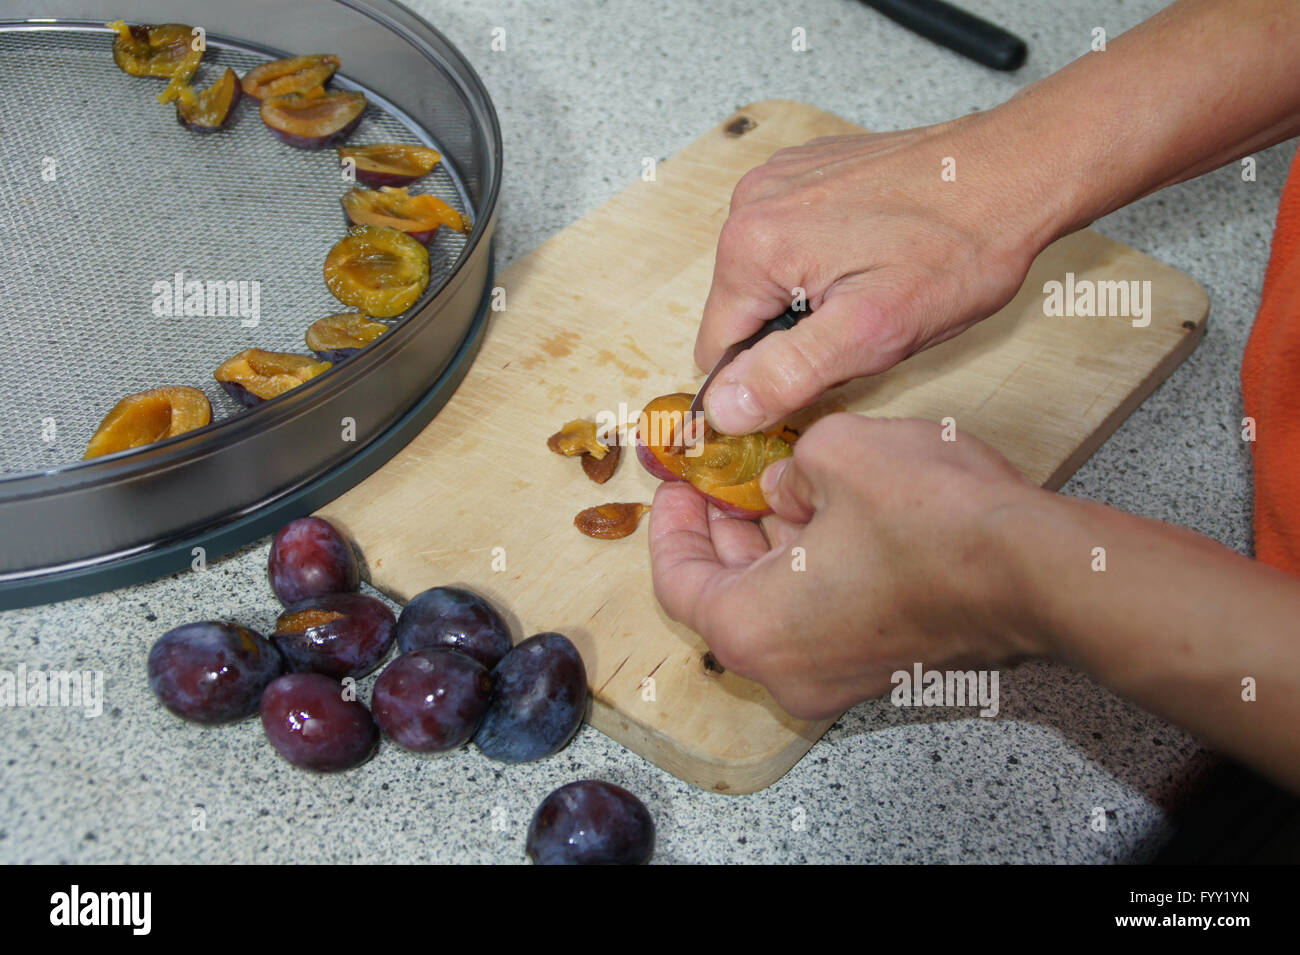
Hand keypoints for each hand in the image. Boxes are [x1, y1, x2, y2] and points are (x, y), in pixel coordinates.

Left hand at [648, 414, 1044, 718]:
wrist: (1037, 571)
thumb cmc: (933, 519)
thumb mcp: (835, 451)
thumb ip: (787, 465)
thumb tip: (785, 483)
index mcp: (753, 628)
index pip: (678, 581)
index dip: (672, 524)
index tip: (677, 486)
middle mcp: (787, 670)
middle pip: (727, 598)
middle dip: (723, 531)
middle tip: (724, 480)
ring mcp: (838, 678)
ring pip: (777, 608)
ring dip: (770, 549)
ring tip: (778, 486)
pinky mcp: (883, 669)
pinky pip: (821, 620)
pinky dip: (811, 571)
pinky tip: (828, 517)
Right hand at [697, 110, 1062, 434]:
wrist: (1016, 171)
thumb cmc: (958, 248)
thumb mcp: (871, 333)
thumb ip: (786, 375)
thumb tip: (722, 409)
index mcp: (751, 246)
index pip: (715, 351)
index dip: (766, 380)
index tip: (824, 369)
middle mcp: (751, 202)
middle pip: (742, 312)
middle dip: (793, 334)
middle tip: (863, 325)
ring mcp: (781, 178)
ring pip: (768, 278)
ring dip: (810, 297)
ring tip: (875, 285)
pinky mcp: (810, 168)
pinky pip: (793, 238)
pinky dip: (824, 257)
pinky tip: (874, 254)